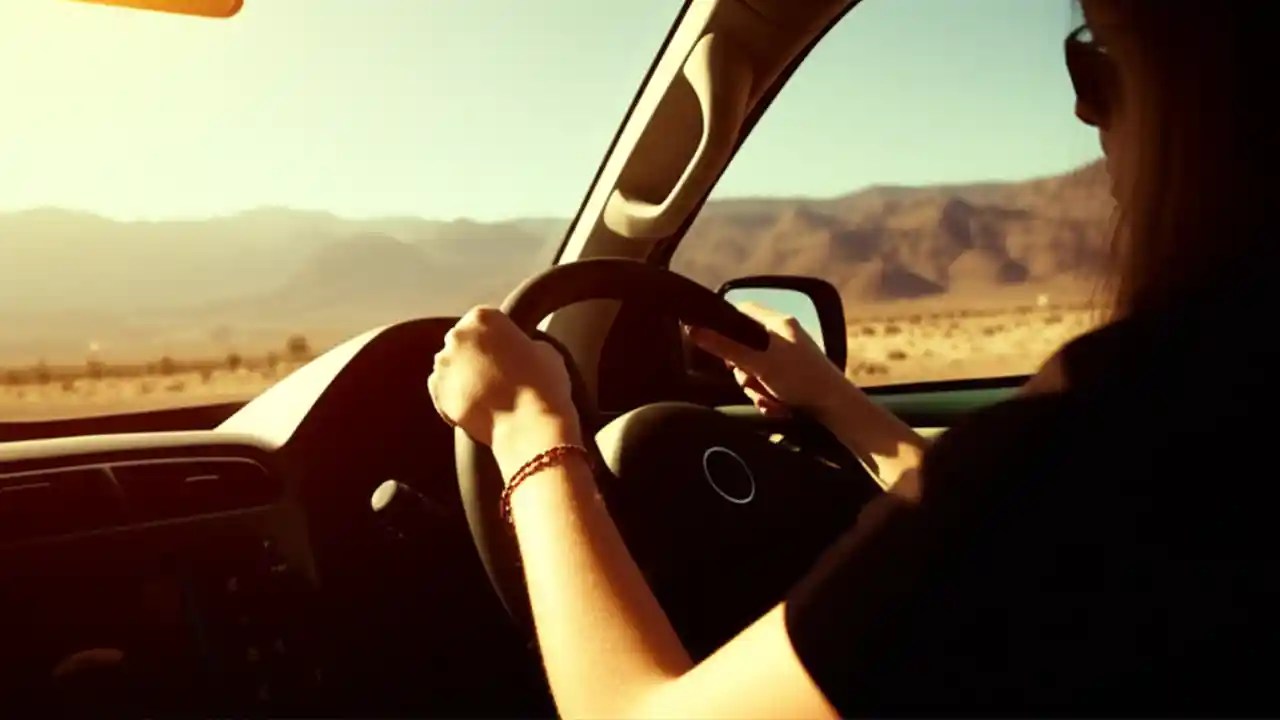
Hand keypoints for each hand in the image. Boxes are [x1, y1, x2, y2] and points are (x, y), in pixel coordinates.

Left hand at [428, 307, 581, 478]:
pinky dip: (453, 397)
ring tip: (487, 394)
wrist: (529, 424)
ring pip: (450, 366)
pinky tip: (476, 407)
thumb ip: (523, 342)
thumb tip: (519, 351)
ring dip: (463, 375)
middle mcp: (457, 335)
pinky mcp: (437, 393)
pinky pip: (441, 390)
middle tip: (495, 374)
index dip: (494, 338)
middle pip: (462, 341)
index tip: (504, 353)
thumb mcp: (544, 349)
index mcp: (483, 317)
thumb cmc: (543, 384)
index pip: (482, 321)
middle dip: (474, 355)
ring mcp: (443, 365)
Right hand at [688, 301, 851, 420]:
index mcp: (778, 323)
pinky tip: (777, 407)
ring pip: (753, 371)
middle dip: (744, 373)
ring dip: (757, 390)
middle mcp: (783, 336)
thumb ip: (725, 348)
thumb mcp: (758, 364)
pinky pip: (767, 384)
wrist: (837, 408)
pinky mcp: (791, 377)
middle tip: (753, 382)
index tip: (718, 348)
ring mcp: (787, 357)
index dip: (724, 327)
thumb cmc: (804, 380)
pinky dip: (768, 398)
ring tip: (770, 400)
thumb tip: (694, 330)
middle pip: (742, 348)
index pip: (741, 312)